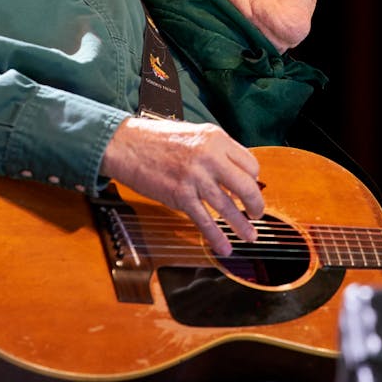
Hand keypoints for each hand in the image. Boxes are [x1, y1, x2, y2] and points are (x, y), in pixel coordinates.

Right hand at [99, 117, 261, 255]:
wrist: (124, 144)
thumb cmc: (156, 139)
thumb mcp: (194, 134)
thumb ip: (215, 151)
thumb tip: (234, 174)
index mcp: (216, 139)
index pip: (250, 164)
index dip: (253, 179)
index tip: (251, 189)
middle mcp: (210, 157)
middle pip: (246, 186)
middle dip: (256, 205)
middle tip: (257, 214)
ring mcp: (195, 177)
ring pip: (228, 207)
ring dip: (241, 226)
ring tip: (250, 236)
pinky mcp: (180, 196)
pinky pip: (204, 221)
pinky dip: (217, 237)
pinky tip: (224, 246)